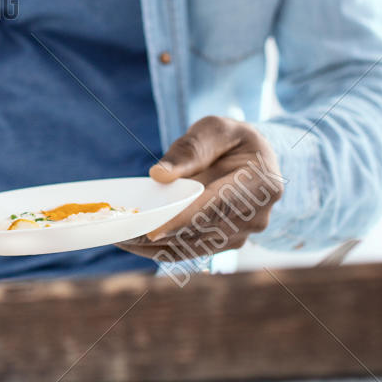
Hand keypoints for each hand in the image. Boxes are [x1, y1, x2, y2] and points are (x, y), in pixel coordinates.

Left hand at [120, 116, 283, 262]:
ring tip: (119, 237)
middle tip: (119, 232)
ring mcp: (243, 235)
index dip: (185, 220)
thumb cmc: (231, 139)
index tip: (153, 231)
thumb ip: (190, 149)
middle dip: (160, 235)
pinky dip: (161, 250)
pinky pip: (190, 252)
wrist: (252, 160)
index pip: (219, 206)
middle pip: (202, 231)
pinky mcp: (225, 244)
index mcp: (262, 184)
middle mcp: (257, 217)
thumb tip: (159, 175)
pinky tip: (133, 243)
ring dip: (155, 247)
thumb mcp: (215, 130)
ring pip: (193, 247)